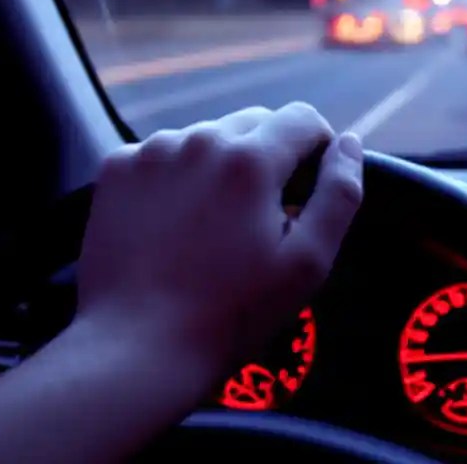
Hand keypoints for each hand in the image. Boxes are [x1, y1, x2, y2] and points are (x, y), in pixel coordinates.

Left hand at [75, 103, 363, 384]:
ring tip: (213, 226)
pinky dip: (177, 177)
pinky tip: (174, 225)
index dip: (317, 151)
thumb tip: (350, 143)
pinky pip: (163, 155)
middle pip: (254, 124)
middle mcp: (198, 139)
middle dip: (269, 158)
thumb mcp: (308, 262)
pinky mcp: (116, 169)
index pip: (302, 118)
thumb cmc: (231, 313)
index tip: (307, 193)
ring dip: (221, 166)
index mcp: (250, 158)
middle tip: (262, 219)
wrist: (136, 348)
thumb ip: (340, 194)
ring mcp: (151, 151)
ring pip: (207, 138)